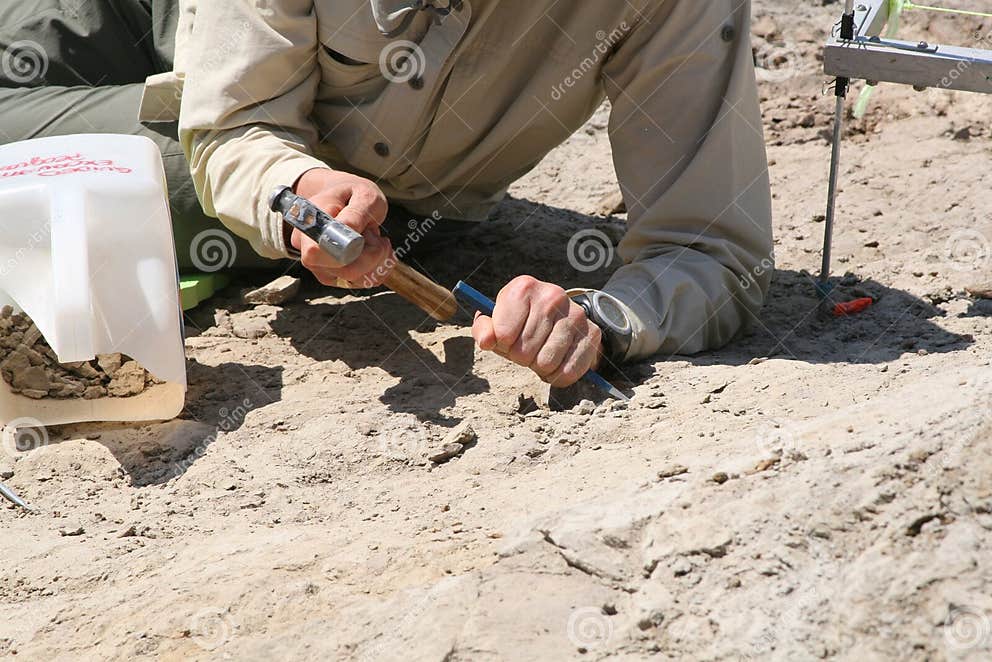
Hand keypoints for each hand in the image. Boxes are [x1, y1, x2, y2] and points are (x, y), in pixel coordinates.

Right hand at [290, 168, 393, 285]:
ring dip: (378, 263)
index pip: (316, 252)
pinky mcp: (333, 277)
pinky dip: (377, 270)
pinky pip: (360, 283)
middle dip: (371, 256)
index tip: (369, 233)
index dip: (350, 250)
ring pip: (354, 281)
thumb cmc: (353, 195)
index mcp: (309, 223)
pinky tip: (378, 252)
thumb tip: (347, 229)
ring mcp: (319, 266)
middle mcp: (308, 249)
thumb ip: (356, 212)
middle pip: (342, 271)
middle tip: (376, 235)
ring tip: (378, 240)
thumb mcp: (362, 194)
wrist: (345, 201)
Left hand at [471, 276, 602, 386]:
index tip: (507, 338)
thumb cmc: (521, 321)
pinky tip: (557, 362)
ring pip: (546, 363)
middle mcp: (552, 296)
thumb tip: (486, 341)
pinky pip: (568, 371)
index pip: (502, 333)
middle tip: (527, 347)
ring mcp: (575, 314)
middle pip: (523, 351)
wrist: (561, 315)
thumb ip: (485, 330)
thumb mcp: (498, 320)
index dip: (501, 344)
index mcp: (524, 287)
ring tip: (541, 353)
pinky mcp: (592, 333)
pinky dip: (558, 376)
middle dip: (520, 357)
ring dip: (539, 367)